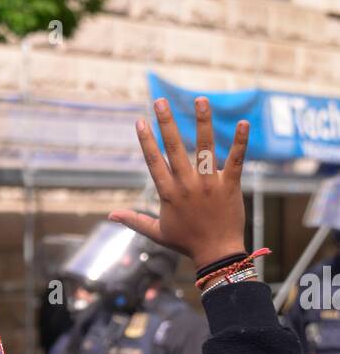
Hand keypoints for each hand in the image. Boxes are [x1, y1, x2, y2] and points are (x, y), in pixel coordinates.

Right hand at [109, 96, 248, 270]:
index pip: (154, 161)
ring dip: (202, 122)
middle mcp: (187, 184)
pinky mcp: (229, 185)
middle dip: (166, 122)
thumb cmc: (186, 243)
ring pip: (204, 147)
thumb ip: (134, 220)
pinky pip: (236, 160)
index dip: (146, 140)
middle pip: (174, 148)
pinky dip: (240, 141)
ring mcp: (209, 183)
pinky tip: (244, 122)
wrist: (217, 254)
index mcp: (169, 193)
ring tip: (200, 99)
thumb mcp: (157, 233)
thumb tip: (110, 216)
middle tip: (160, 100)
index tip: (140, 121)